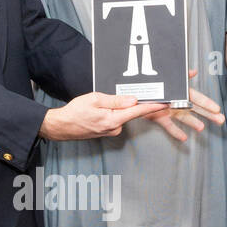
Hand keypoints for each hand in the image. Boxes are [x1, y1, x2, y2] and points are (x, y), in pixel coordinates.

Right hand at [40, 93, 166, 140]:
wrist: (61, 126)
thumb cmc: (75, 112)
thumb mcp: (95, 99)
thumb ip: (116, 100)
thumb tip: (133, 100)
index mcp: (113, 119)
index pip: (137, 111)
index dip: (152, 107)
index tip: (165, 104)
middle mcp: (114, 128)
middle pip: (130, 112)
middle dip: (128, 103)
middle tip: (119, 95)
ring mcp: (111, 131)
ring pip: (121, 115)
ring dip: (116, 108)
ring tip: (98, 104)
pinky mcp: (107, 132)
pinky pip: (115, 119)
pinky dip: (111, 113)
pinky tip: (98, 110)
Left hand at [149, 70, 224, 142]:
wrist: (136, 91)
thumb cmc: (152, 83)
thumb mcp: (167, 76)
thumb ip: (181, 75)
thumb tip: (193, 71)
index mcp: (180, 92)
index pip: (197, 98)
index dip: (208, 103)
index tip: (217, 109)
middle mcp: (177, 102)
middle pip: (196, 109)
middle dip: (208, 114)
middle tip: (220, 119)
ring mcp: (170, 111)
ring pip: (185, 118)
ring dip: (193, 123)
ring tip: (201, 127)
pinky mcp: (160, 117)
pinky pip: (169, 126)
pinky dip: (176, 132)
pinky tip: (183, 137)